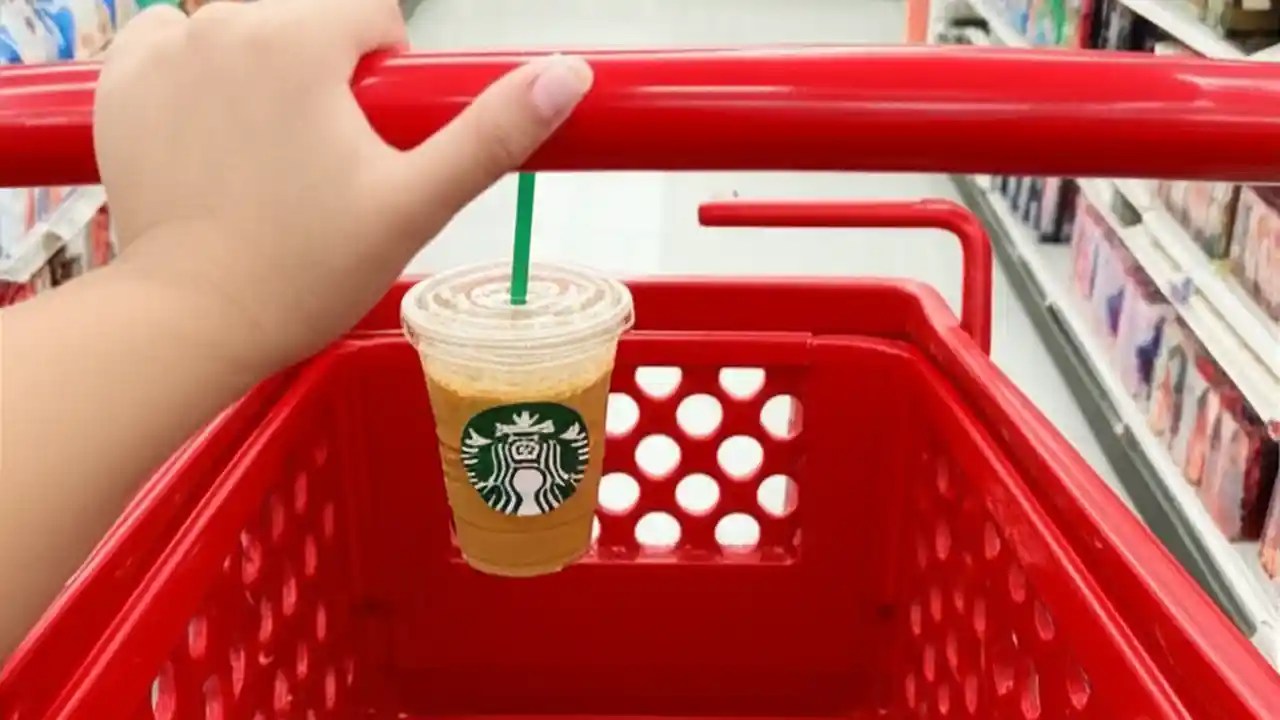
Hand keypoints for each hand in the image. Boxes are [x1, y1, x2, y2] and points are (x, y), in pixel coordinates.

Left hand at [94, 0, 591, 371]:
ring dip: (267, 75)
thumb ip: (491, 133)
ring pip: (248, 32)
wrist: (189, 321)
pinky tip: (214, 141)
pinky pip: (176, 45)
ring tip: (268, 163)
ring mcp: (164, 51)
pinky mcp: (122, 84)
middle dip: (326, 76)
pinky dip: (199, 78)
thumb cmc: (302, 270)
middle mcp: (223, 24)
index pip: (372, 9)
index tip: (371, 139)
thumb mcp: (414, 205)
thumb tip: (567, 74)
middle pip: (308, 19)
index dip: (384, 75)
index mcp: (298, 40)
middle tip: (323, 165)